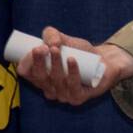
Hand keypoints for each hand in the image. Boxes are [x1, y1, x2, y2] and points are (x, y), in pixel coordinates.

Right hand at [16, 26, 132, 105]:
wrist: (105, 61)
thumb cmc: (81, 53)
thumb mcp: (64, 40)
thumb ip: (52, 34)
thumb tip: (51, 43)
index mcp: (41, 77)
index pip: (27, 72)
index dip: (27, 62)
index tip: (37, 47)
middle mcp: (50, 89)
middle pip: (40, 78)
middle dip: (39, 62)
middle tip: (44, 48)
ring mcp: (64, 95)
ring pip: (56, 81)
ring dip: (55, 64)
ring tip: (57, 49)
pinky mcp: (78, 97)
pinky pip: (73, 86)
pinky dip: (72, 72)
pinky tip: (72, 60)